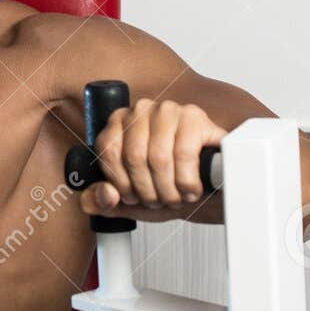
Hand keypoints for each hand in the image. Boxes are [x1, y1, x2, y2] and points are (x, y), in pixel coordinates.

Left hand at [79, 98, 226, 217]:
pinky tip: (191, 189)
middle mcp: (141, 110)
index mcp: (118, 123)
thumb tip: (105, 194)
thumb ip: (101, 200)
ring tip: (175, 197)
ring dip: (168, 190)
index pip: (108, 152)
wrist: (207, 186)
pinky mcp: (195, 118)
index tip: (133, 197)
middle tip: (159, 200)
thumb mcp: (129, 199)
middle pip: (134, 157)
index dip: (121, 183)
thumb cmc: (167, 186)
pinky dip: (187, 182)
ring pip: (159, 157)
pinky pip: (184, 154)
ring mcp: (169, 110)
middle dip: (148, 191)